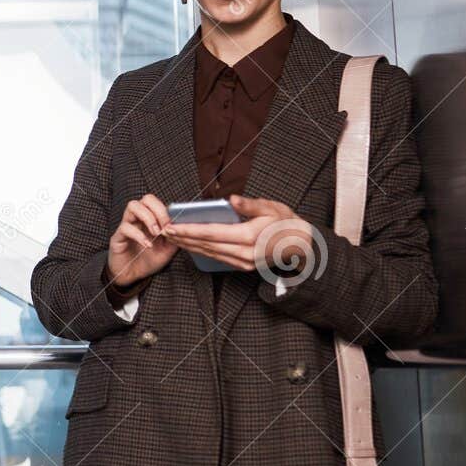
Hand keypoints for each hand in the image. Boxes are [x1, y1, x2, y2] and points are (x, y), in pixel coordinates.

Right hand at [106, 193, 176, 286]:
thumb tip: (182, 226)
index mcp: (149, 218)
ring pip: (133, 206)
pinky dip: (139, 235)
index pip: (157, 202)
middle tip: (164, 227)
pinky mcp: (117, 237)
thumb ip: (174, 236)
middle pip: (146, 198)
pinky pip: (126, 228)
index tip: (172, 226)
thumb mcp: (168, 249)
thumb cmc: (148, 260)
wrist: (133, 275)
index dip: (166, 210)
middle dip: (159, 210)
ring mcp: (126, 225)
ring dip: (148, 218)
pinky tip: (147, 245)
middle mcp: (137, 218)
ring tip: (155, 233)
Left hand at [161, 194, 311, 272]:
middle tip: (164, 231)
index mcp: (249, 236)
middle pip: (207, 245)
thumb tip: (231, 199)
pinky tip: (191, 246)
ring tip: (173, 238)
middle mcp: (244, 252)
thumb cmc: (285, 221)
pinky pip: (218, 259)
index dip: (189, 230)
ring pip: (210, 254)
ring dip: (190, 246)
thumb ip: (249, 205)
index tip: (172, 226)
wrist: (301, 244)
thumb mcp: (271, 207)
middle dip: (184, 238)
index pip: (211, 233)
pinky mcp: (244, 266)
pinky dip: (202, 252)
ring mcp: (244, 262)